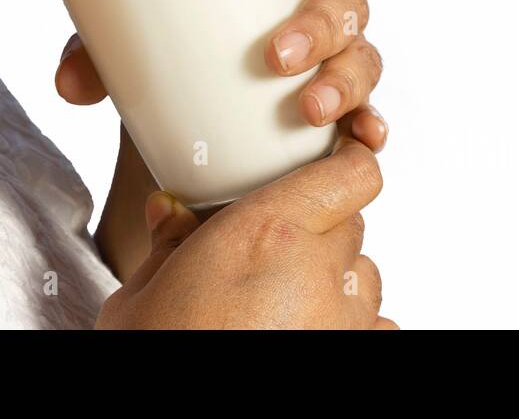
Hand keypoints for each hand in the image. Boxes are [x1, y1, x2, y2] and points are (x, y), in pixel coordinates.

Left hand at [56, 0, 387, 148]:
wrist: (182, 123)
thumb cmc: (168, 52)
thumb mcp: (128, 44)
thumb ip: (96, 49)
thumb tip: (70, 82)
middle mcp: (314, 6)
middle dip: (318, 23)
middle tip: (274, 55)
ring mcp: (332, 59)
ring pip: (362, 54)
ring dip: (342, 78)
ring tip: (307, 108)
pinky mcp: (337, 112)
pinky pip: (368, 114)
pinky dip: (369, 125)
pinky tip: (362, 138)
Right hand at [97, 137, 396, 328]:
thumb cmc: (154, 348)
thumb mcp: (143, 294)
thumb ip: (168, 244)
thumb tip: (168, 212)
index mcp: (267, 232)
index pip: (352, 176)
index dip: (348, 165)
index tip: (335, 162)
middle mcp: (317, 272)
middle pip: (349, 225)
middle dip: (320, 228)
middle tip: (274, 248)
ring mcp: (342, 323)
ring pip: (364, 277)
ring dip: (336, 277)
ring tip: (288, 298)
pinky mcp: (353, 357)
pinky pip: (375, 327)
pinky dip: (352, 325)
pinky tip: (309, 330)